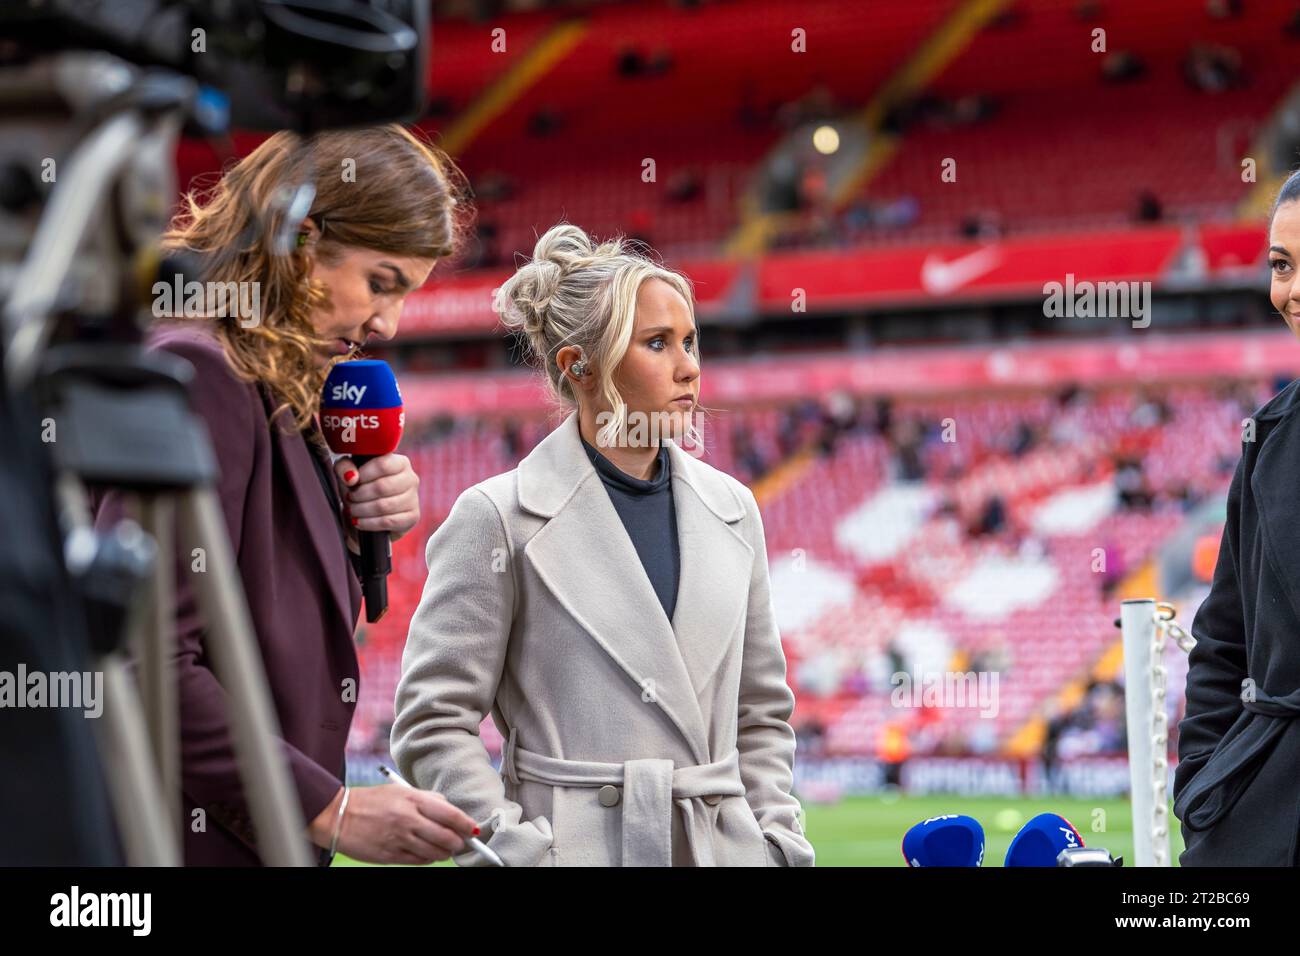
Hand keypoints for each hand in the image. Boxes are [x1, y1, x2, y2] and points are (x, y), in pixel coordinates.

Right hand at [309, 784, 479, 865]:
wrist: (338, 815)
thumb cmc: (372, 801)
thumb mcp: (401, 791)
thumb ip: (427, 799)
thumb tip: (452, 811)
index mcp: (413, 799)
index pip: (451, 815)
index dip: (467, 825)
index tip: (474, 829)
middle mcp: (408, 820)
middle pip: (447, 837)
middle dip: (459, 842)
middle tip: (461, 842)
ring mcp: (399, 839)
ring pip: (436, 853)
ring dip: (445, 852)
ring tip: (445, 848)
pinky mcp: (390, 856)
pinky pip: (419, 861)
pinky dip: (428, 858)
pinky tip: (427, 853)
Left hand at [335, 453, 419, 540]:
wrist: (367, 515)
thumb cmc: (360, 489)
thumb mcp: (348, 473)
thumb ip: (344, 467)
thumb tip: (351, 477)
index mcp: (399, 462)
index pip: (383, 464)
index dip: (363, 474)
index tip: (352, 482)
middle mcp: (410, 478)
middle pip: (382, 486)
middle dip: (360, 495)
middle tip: (350, 498)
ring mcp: (413, 499)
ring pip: (384, 505)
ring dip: (362, 510)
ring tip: (352, 510)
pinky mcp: (412, 517)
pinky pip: (388, 521)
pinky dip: (368, 523)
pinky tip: (359, 521)